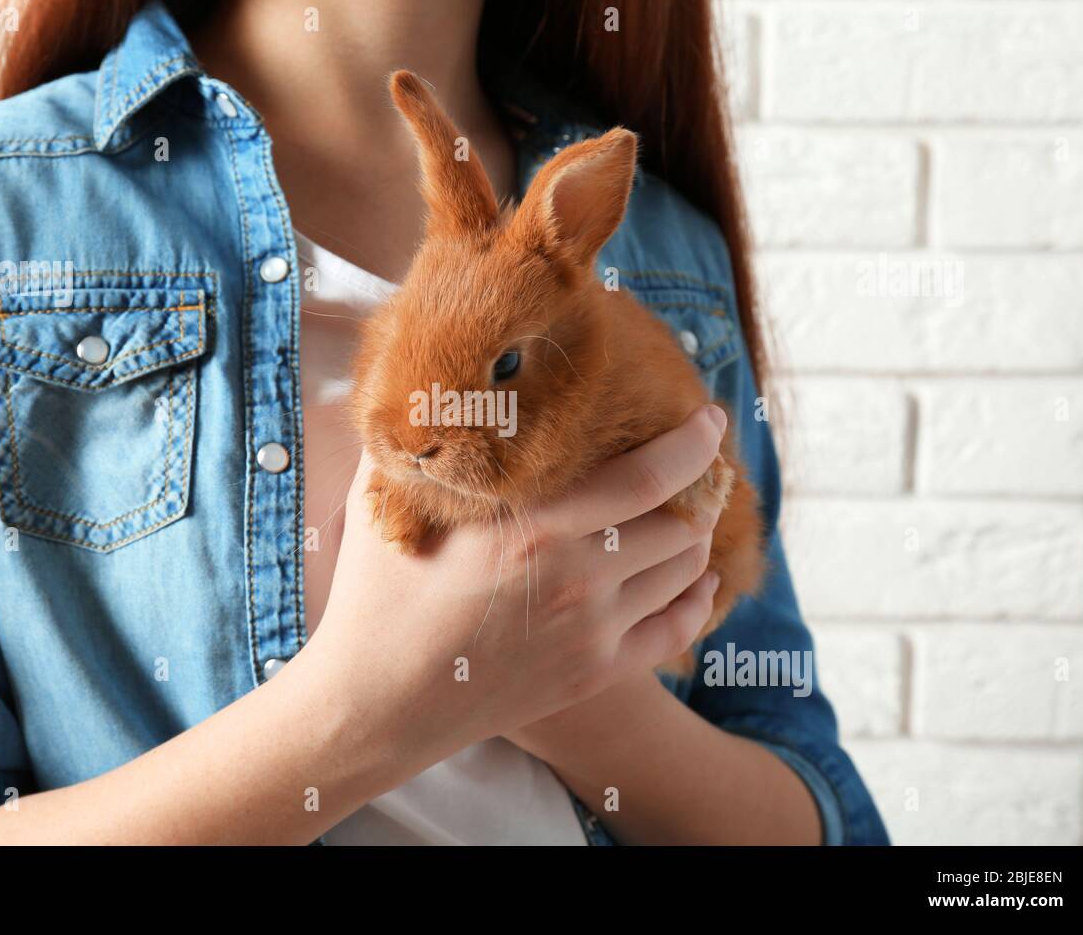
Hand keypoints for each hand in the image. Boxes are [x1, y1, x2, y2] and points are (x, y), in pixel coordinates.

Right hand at [300, 404, 728, 774]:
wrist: (373, 706)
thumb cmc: (375, 596)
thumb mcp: (388, 504)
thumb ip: (419, 436)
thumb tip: (428, 376)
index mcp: (534, 530)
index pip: (648, 476)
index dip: (693, 442)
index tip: (709, 419)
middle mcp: (577, 581)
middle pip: (681, 522)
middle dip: (701, 486)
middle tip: (698, 465)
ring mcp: (592, 633)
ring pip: (685, 571)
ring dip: (696, 535)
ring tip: (688, 512)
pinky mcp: (594, 674)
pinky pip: (677, 628)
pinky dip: (698, 597)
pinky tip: (696, 579)